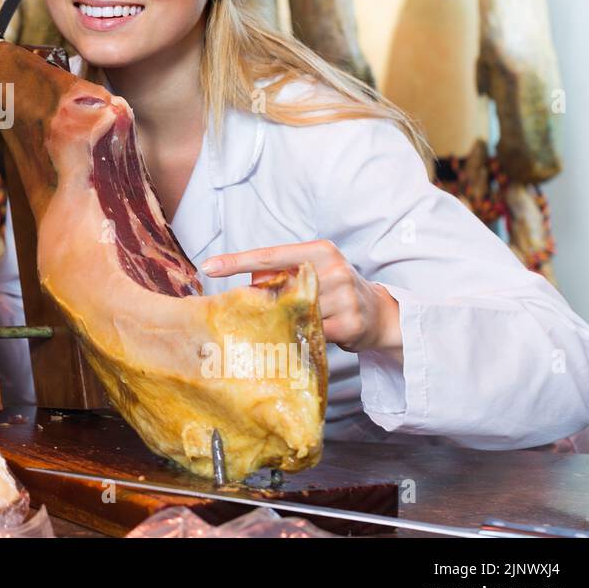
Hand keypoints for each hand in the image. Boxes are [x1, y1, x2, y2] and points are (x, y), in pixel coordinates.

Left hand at [201, 241, 402, 358]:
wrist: (380, 314)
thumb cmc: (335, 289)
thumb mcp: (314, 271)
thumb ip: (282, 273)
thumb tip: (245, 286)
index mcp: (320, 251)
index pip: (269, 254)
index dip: (236, 261)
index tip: (209, 266)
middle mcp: (333, 270)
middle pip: (279, 288)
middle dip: (263, 302)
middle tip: (249, 310)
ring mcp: (343, 297)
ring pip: (293, 314)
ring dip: (284, 322)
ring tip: (292, 324)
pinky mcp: (349, 324)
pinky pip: (309, 333)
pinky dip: (300, 336)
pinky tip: (304, 336)